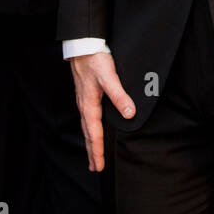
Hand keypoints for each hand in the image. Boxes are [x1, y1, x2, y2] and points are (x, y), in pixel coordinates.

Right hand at [69, 50, 135, 170]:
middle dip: (91, 151)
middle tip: (95, 168)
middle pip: (88, 134)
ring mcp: (84, 100)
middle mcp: (84, 105)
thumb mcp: (109, 77)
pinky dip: (89, 129)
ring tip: (92, 155)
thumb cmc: (95, 60)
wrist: (83, 45)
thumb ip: (119, 96)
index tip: (99, 165)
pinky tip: (93, 130)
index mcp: (89, 105)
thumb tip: (130, 114)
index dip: (97, 150)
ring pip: (86, 127)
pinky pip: (87, 118)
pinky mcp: (86, 95)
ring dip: (90, 142)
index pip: (94, 133)